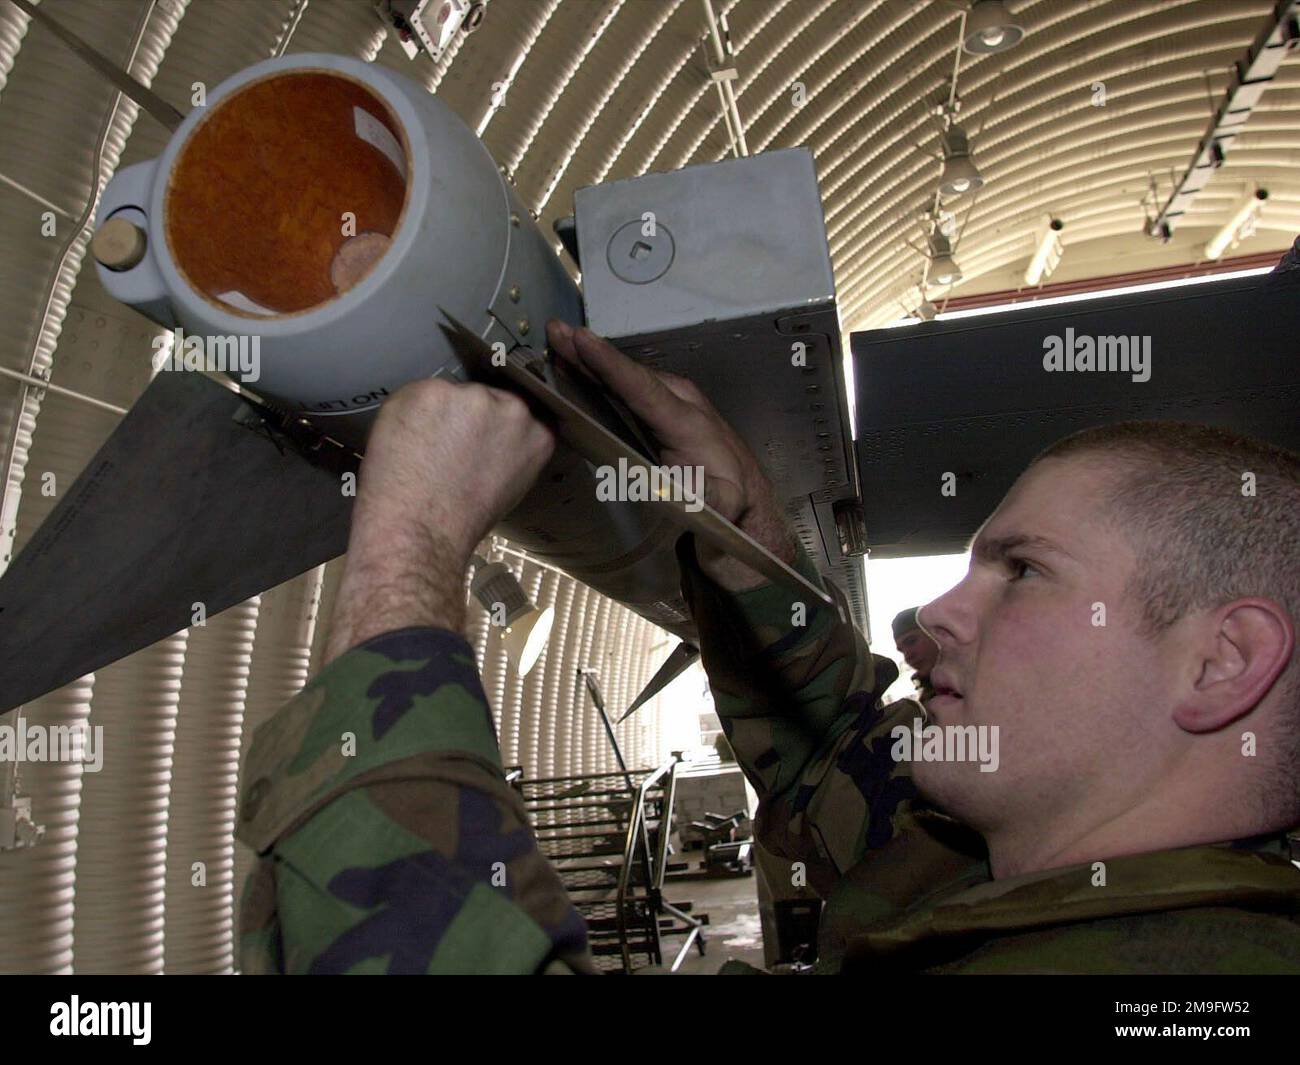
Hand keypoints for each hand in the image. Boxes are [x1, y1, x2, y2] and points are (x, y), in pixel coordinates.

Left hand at [325, 377, 555, 660]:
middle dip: (465, 417)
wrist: (421, 531)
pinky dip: (406, 415)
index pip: (518, 412)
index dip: (492, 425)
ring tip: (421, 451)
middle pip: (484, 397)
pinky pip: (416, 395)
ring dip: (435, 414)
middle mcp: (512, 408)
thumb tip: (493, 438)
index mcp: (538, 433)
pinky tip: (404, 444)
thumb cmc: (462, 522)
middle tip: (443, 448)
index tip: (476, 437)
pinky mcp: (430, 391)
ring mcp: (471, 396)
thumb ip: (512, 451)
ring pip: (449, 394)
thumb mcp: (512, 486)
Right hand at [546, 320, 794, 590]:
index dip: (611, 364)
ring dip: (591, 359)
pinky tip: (576, 365)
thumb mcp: (722, 504)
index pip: (643, 388)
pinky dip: (601, 373)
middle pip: (629, 374)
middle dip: (590, 353)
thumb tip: (688, 493)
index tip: (583, 340)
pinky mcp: (664, 403)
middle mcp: (680, 400)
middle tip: (556, 331)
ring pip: (627, 375)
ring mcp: (672, 398)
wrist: (743, 492)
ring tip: (558, 340)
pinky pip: (629, 384)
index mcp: (687, 422)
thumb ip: (707, 497)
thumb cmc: (726, 497)